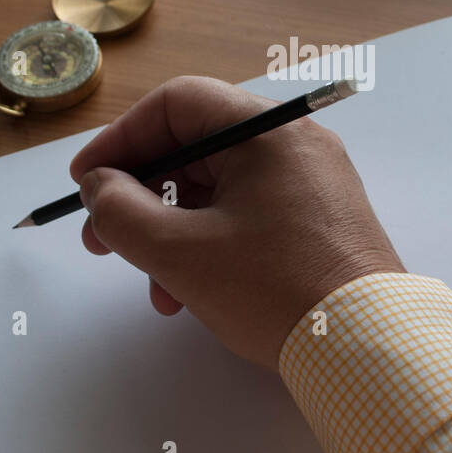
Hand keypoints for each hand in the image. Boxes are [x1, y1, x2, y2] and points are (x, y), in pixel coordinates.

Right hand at [69, 76, 404, 368]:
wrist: (365, 347)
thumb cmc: (275, 290)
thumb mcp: (181, 252)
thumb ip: (121, 212)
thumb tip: (99, 187)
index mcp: (270, 131)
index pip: (178, 104)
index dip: (121, 139)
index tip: (87, 181)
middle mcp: (296, 144)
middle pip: (196, 148)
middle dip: (141, 196)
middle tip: (100, 239)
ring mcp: (311, 183)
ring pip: (218, 188)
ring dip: (171, 231)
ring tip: (152, 286)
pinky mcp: (317, 221)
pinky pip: (248, 214)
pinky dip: (210, 244)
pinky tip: (187, 295)